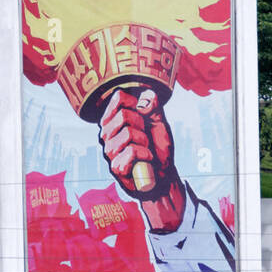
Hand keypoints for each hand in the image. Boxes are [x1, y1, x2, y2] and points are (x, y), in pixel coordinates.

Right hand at [98, 87, 183, 231]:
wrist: (164, 174)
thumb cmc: (158, 147)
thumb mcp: (159, 122)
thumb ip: (153, 107)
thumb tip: (145, 98)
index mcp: (114, 119)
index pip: (118, 97)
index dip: (135, 102)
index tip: (143, 113)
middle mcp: (107, 133)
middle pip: (123, 115)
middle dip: (141, 124)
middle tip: (145, 136)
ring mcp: (109, 150)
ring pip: (128, 133)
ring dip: (144, 141)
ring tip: (145, 149)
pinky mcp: (114, 166)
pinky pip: (131, 151)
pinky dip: (145, 154)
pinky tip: (145, 159)